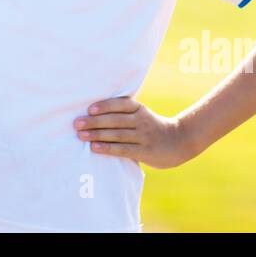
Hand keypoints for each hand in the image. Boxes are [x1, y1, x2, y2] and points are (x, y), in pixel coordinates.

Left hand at [73, 96, 192, 169]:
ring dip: (97, 134)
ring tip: (81, 135)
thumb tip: (92, 111)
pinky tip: (95, 147)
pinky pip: (123, 149)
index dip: (105, 106)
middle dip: (94, 121)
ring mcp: (143, 136)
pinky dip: (107, 148)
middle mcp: (141, 120)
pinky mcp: (144, 151)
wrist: (179, 141)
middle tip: (76, 123)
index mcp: (138, 108)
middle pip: (115, 120)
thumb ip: (122, 112)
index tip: (89, 109)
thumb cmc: (151, 127)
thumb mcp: (141, 114)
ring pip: (117, 134)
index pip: (120, 104)